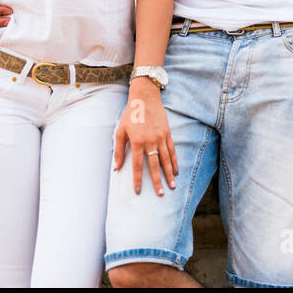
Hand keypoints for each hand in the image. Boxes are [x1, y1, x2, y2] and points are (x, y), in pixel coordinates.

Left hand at [113, 79, 178, 195]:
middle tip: (161, 194)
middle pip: (154, 166)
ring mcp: (161, 137)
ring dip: (169, 174)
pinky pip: (172, 150)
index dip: (137, 180)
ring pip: (166, 159)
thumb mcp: (120, 131)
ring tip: (172, 186)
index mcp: (137, 142)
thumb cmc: (130, 115)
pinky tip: (176, 171)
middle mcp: (150, 141)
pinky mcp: (168, 133)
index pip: (136, 166)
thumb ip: (118, 150)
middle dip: (157, 181)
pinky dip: (174, 161)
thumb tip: (116, 168)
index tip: (138, 191)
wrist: (145, 98)